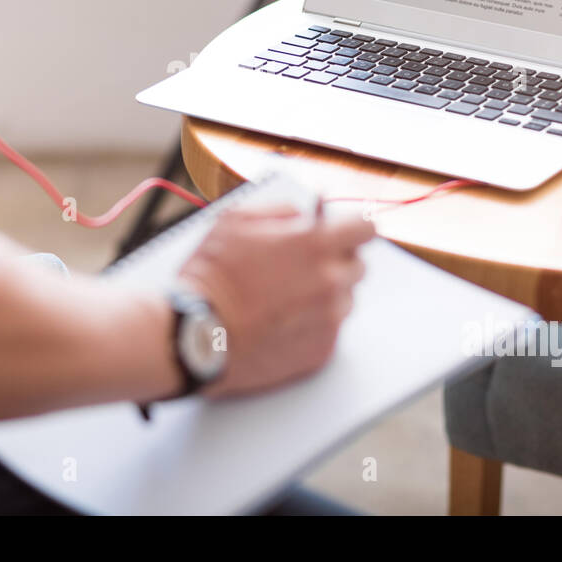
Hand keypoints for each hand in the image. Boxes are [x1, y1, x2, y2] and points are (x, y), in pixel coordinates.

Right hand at [178, 202, 374, 396]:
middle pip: (357, 266)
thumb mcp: (236, 220)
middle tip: (301, 267)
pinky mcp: (322, 351)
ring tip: (284, 298)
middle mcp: (331, 282)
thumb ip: (281, 209)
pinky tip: (281, 321)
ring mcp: (329, 320)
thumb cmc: (210, 275)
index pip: (365, 228)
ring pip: (344, 300)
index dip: (352, 228)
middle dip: (335, 262)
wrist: (195, 334)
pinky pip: (330, 330)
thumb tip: (306, 210)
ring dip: (325, 295)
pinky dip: (312, 325)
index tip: (343, 232)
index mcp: (315, 244)